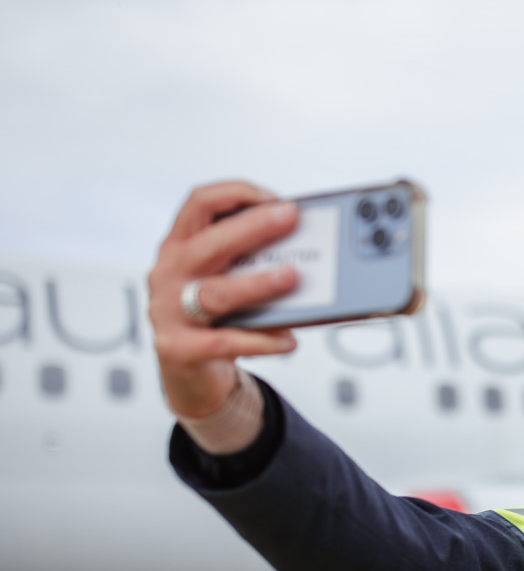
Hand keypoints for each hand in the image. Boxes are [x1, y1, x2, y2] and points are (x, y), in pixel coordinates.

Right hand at [147, 181, 301, 424]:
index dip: (237, 194)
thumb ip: (252, 262)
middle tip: (291, 219)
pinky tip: (289, 340)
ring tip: (292, 277)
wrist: (192, 376)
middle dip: (253, 227)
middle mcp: (169, 274)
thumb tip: (306, 248)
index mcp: (180, 247)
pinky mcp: (181, 349)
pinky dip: (262, 340)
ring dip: (258, 283)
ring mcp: (170, 311)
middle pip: (209, 243)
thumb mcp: (228, 281)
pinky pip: (226, 342)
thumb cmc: (217, 319)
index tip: (276, 199)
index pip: (200, 204)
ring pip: (217, 293)